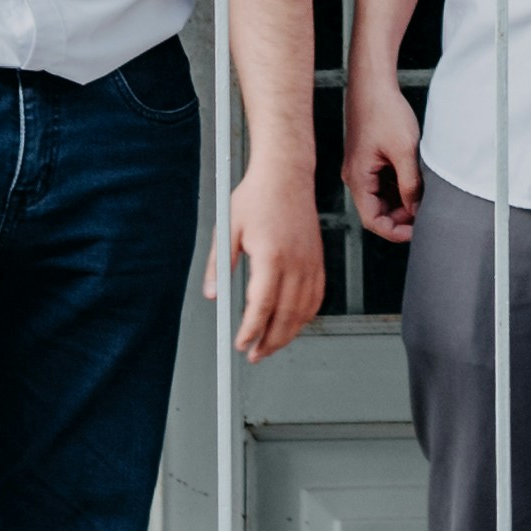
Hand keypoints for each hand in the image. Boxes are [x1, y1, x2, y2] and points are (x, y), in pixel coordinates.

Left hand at [218, 169, 328, 360]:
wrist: (286, 175)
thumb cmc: (257, 197)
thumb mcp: (228, 227)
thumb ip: (219, 264)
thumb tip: (211, 294)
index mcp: (271, 256)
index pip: (262, 306)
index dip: (251, 330)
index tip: (240, 344)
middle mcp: (296, 263)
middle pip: (286, 316)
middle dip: (270, 341)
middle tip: (254, 355)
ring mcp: (311, 263)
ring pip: (304, 311)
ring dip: (288, 334)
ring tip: (271, 346)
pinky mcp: (318, 261)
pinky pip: (316, 297)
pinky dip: (305, 316)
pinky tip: (293, 323)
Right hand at [343, 74, 426, 243]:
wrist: (372, 83)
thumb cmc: (384, 111)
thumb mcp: (405, 151)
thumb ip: (410, 185)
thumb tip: (416, 211)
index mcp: (358, 178)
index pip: (373, 221)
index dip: (396, 231)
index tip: (419, 229)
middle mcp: (355, 176)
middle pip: (377, 212)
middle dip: (401, 216)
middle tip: (426, 211)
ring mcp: (361, 168)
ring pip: (381, 198)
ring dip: (401, 200)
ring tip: (423, 192)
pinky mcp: (368, 159)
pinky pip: (382, 183)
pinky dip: (398, 186)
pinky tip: (415, 177)